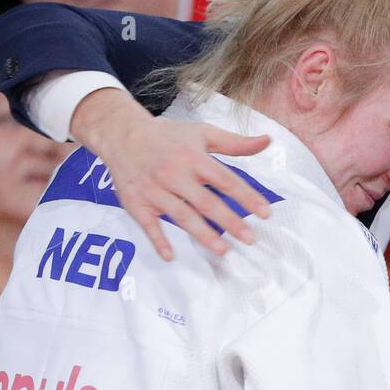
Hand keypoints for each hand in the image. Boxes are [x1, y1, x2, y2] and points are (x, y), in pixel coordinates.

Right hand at [70, 88, 272, 259]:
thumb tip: (267, 141)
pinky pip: (148, 225)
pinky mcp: (137, 203)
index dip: (247, 197)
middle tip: (250, 239)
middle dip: (229, 221)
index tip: (265, 214)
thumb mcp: (202, 133)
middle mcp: (175, 174)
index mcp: (193, 157)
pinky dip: (158, 240)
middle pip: (206, 202)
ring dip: (202, 234)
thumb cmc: (167, 136)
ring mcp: (155, 190)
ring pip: (181, 215)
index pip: (225, 180)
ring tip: (223, 250)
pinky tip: (170, 256)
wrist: (122, 134)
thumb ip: (235, 143)